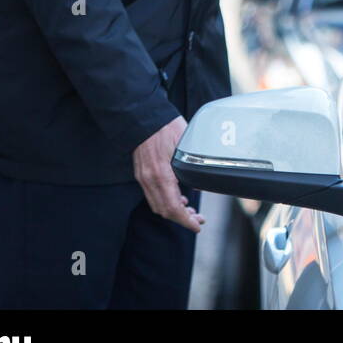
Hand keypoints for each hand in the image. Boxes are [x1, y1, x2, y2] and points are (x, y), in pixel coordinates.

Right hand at [133, 116, 204, 231]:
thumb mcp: (187, 145)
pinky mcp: (141, 173)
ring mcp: (143, 177)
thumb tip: (200, 184)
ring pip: (157, 204)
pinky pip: (153, 194)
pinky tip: (178, 197)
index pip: (172, 208)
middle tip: (198, 219)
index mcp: (161, 175)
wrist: (144, 117)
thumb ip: (193, 167)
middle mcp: (149, 180)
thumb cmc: (167, 127)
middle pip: (164, 210)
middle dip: (182, 218)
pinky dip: (166, 201)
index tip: (197, 225)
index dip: (185, 220)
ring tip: (190, 211)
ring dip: (174, 211)